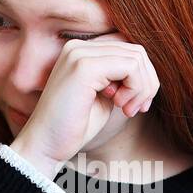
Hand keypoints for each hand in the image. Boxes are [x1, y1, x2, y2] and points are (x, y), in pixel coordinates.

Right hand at [8, 38, 159, 177]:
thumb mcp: (104, 96)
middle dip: (146, 83)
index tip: (137, 104)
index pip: (127, 48)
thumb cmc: (73, 126)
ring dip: (142, 88)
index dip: (141, 76)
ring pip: (136, 57)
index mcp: (80, 51)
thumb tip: (147, 71)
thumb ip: (121, 79)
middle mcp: (78, 47)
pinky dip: (135, 89)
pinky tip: (120, 106)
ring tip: (127, 109)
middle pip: (135, 51)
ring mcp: (80, 54)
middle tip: (136, 108)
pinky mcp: (84, 67)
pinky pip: (130, 67)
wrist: (45, 145)